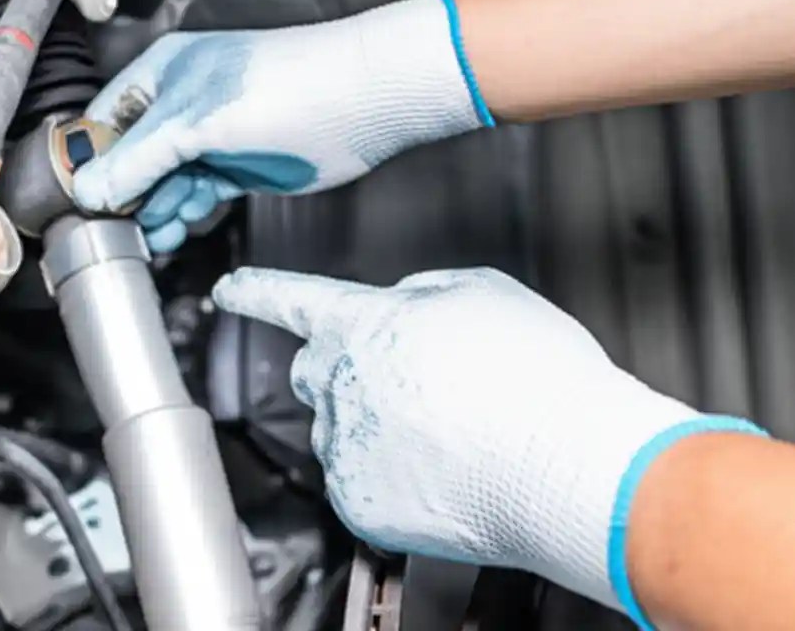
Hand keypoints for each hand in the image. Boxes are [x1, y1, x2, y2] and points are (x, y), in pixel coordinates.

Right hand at [74, 0, 491, 252]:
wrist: (363, 104)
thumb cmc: (287, 89)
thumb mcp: (195, 125)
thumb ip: (138, 160)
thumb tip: (90, 191)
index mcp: (160, 74)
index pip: (101, 122)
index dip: (88, 164)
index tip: (82, 205)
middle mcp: (181, 103)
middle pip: (130, 159)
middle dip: (126, 196)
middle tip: (121, 231)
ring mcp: (210, 136)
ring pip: (163, 183)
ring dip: (156, 211)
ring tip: (156, 236)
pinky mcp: (236, 165)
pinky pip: (195, 194)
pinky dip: (185, 213)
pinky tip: (180, 227)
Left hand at [212, 266, 763, 612]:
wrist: (566, 467)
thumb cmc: (537, 379)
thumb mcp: (483, 292)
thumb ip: (421, 292)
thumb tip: (401, 306)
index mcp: (363, 323)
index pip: (288, 298)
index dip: (254, 291)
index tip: (228, 292)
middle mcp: (338, 382)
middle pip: (313, 370)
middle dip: (343, 369)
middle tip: (403, 383)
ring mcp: (342, 446)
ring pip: (336, 429)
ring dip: (371, 425)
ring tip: (445, 433)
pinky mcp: (356, 502)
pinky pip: (355, 482)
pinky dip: (386, 477)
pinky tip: (439, 471)